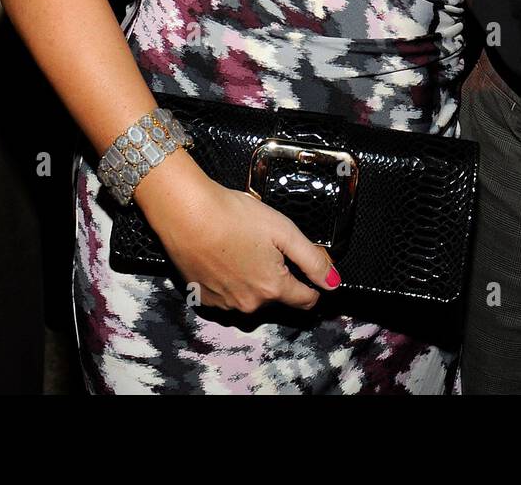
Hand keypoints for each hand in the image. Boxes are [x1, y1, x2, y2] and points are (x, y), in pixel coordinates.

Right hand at [148, 174, 339, 313]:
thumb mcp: (284, 230)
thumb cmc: (234, 217)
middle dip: (280, 277)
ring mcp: (224, 305)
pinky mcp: (202, 299)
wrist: (186, 214)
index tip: (309, 269)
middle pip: (278, 299)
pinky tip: (225, 257)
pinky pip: (227, 297)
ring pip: (251, 299)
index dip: (314, 285)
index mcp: (272, 289)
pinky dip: (231, 282)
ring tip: (245, 249)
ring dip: (254, 281)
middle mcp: (249, 305)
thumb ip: (312, 259)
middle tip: (269, 246)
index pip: (306, 300)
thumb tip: (334, 282)